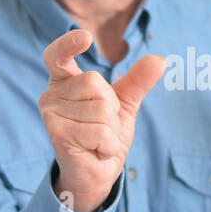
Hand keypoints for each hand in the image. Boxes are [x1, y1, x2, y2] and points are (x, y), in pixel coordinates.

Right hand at [40, 29, 165, 211]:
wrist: (98, 174)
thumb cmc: (105, 136)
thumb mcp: (124, 104)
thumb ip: (138, 81)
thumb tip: (160, 60)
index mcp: (64, 82)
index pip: (56, 55)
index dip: (68, 44)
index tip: (85, 37)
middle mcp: (51, 95)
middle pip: (95, 82)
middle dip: (111, 107)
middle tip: (102, 125)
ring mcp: (51, 114)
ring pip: (100, 109)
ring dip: (110, 130)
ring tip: (98, 141)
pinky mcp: (57, 134)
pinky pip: (100, 132)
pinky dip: (109, 145)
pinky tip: (97, 152)